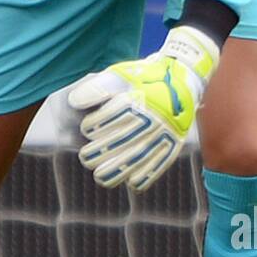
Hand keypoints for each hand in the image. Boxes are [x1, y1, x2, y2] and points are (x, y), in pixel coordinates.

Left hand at [67, 25, 218, 191]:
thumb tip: (74, 101)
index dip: (91, 127)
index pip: (106, 120)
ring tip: (99, 176)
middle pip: (120, 142)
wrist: (182, 79)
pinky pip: (159, 164)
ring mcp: (164, 133)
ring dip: (116, 171)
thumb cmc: (143, 78)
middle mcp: (150, 118)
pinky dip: (145, 176)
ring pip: (137, 157)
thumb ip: (96, 88)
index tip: (87, 128)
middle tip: (86, 157)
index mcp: (135, 99)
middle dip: (98, 153)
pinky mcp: (174, 143)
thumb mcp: (120, 74)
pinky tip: (130, 182)